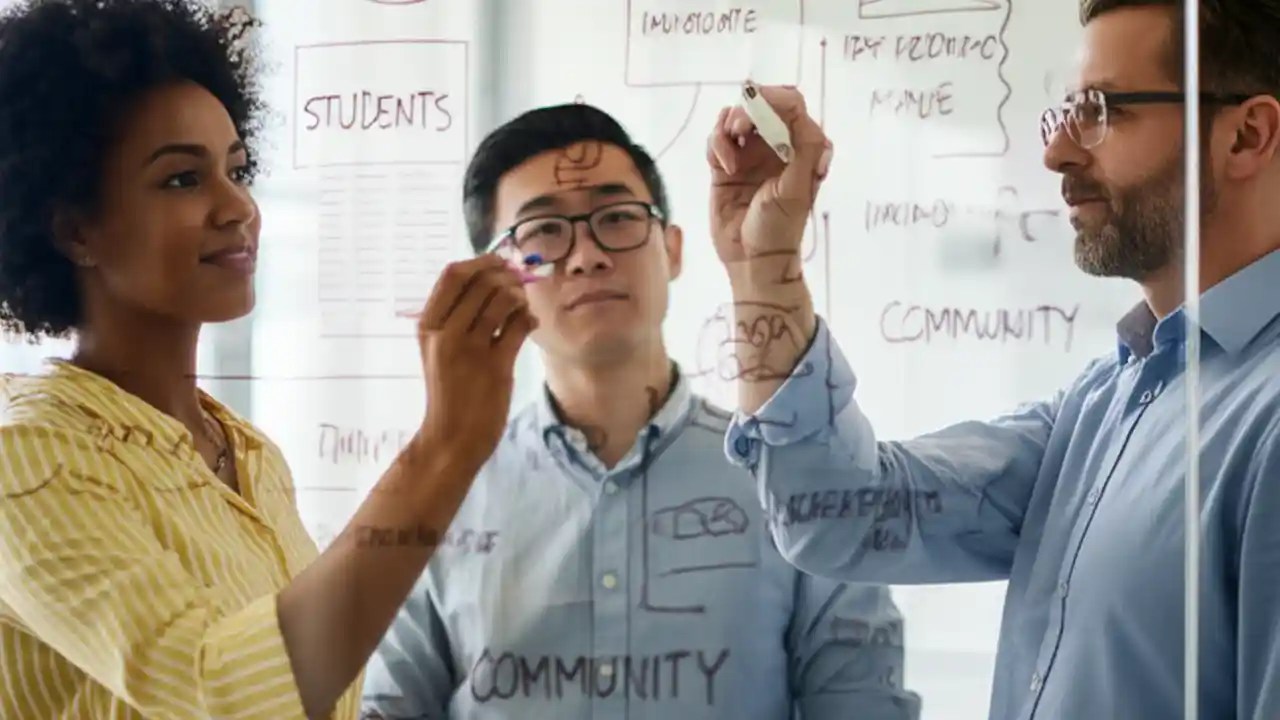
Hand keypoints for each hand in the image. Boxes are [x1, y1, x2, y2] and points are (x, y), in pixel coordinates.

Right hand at [414, 255, 536, 471]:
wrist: (451, 439)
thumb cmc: (449, 393)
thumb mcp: (438, 351)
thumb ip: (455, 318)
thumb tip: (492, 279)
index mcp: (427, 325)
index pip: (453, 274)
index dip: (481, 262)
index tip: (500, 263)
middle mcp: (444, 333)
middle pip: (481, 282)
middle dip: (507, 276)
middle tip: (520, 283)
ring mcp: (469, 350)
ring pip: (503, 300)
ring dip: (520, 297)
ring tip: (523, 308)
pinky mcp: (495, 366)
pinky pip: (519, 326)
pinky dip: (529, 319)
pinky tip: (530, 324)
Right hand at [706, 85, 831, 269]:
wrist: (752, 260)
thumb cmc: (781, 227)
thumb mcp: (799, 187)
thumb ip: (804, 145)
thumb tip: (794, 107)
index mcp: (800, 147)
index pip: (790, 104)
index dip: (773, 97)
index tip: (755, 104)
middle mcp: (775, 146)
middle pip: (759, 106)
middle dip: (746, 111)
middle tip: (738, 130)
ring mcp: (748, 155)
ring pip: (733, 119)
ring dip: (727, 127)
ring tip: (728, 156)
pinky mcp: (724, 167)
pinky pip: (716, 140)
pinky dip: (715, 144)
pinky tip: (723, 166)